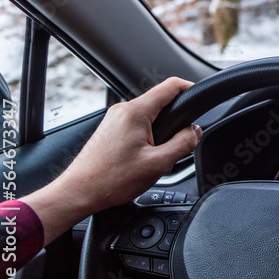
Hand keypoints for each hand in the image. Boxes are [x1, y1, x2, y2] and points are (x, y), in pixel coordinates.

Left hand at [23, 77, 201, 243]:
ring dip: (161, 130)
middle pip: (160, 101)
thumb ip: (183, 143)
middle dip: (176, 118)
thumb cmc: (110, 180)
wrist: (78, 193)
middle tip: (181, 141)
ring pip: (149, 115)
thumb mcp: (158, 164)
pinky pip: (137, 124)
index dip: (190, 87)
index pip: (170, 86)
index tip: (200, 96)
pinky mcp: (111, 130)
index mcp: (135, 112)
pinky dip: (148, 136)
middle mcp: (123, 110)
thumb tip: (195, 131)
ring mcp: (115, 119)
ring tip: (158, 156)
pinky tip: (144, 158)